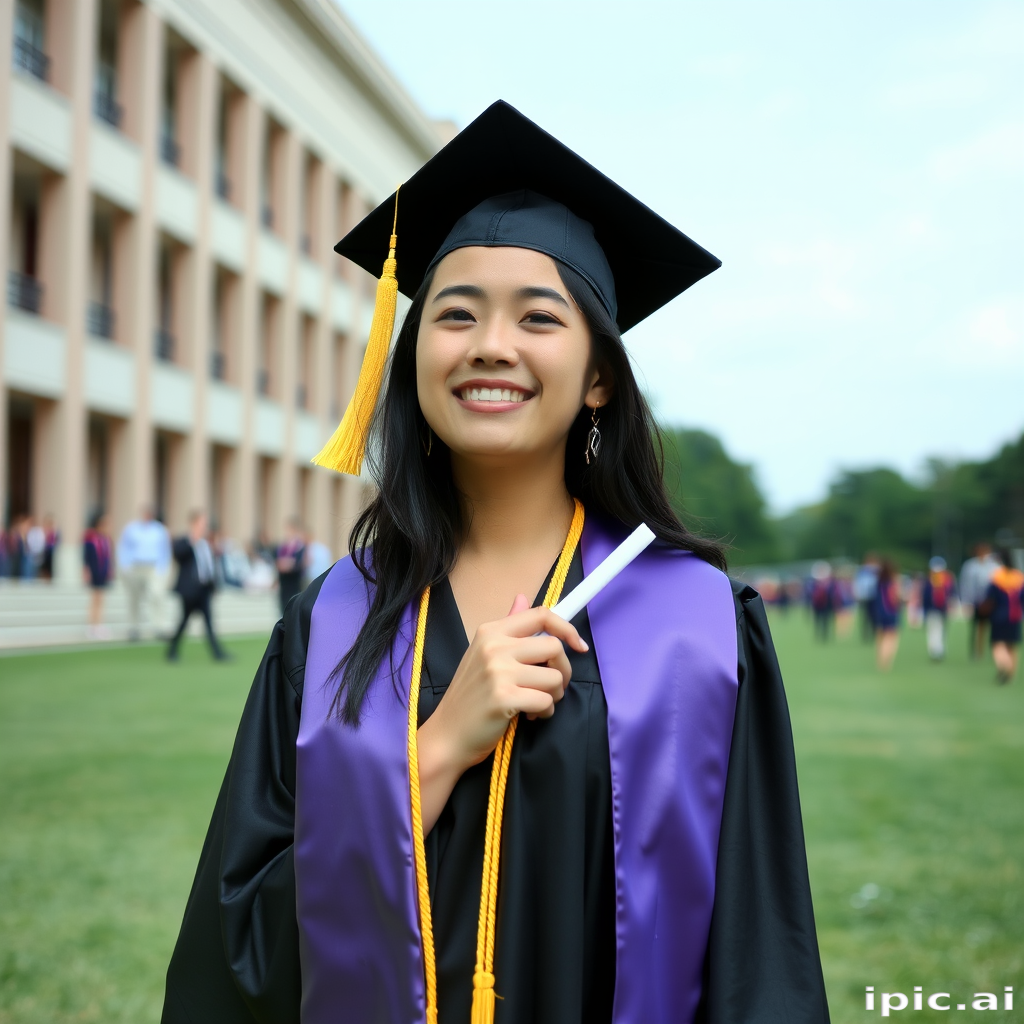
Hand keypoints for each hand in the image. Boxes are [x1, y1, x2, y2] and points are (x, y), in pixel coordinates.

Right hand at [416, 595, 587, 831]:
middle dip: (564, 670)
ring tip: (536, 703)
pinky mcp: (504, 698)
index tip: (579, 646)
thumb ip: (508, 628)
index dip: (567, 628)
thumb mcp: (483, 654)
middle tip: (552, 686)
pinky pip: (546, 701)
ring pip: (555, 677)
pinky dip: (545, 712)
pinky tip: (529, 716)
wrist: (447, 734)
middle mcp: (494, 646)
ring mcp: (498, 671)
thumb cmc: (469, 697)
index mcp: (490, 631)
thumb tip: (523, 598)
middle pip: (554, 647)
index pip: (540, 615)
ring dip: (554, 695)